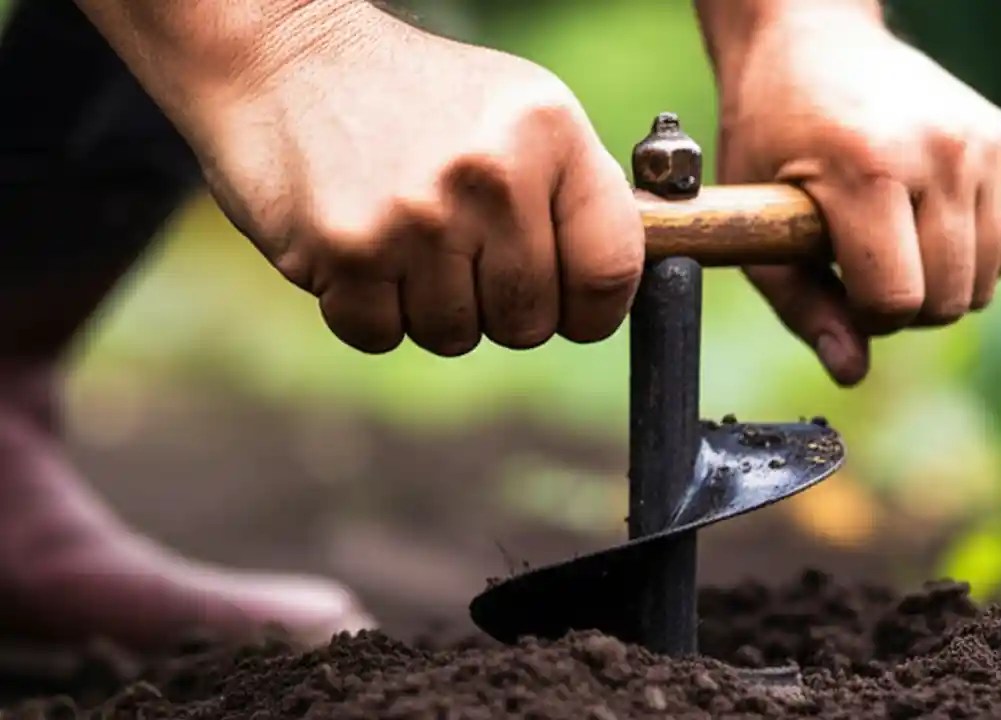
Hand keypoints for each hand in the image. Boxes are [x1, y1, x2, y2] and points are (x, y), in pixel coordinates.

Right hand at [185, 3, 643, 354]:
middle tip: (463, 253)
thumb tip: (618, 287)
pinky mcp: (346, 250)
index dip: (595, 309)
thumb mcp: (520, 114)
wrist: (288, 57)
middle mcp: (491, 174)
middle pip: (530, 322)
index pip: (611, 269)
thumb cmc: (419, 98)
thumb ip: (574, 195)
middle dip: (500, 308)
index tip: (572, 306)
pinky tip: (362, 248)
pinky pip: (382, 336)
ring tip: (407, 236)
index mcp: (551, 133)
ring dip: (431, 307)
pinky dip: (370, 310)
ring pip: (455, 336)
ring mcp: (417, 216)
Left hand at [700, 1, 1000, 384]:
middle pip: (948, 301)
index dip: (864, 313)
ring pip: (985, 283)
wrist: (812, 40)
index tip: (836, 280)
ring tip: (889, 237)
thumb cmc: (772, 133)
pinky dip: (966, 252)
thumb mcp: (760, 222)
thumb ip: (803, 306)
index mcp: (870, 168)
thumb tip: (851, 373)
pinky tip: (922, 215)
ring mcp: (984, 144)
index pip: (898, 300)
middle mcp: (942, 152)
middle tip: (860, 262)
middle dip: (902, 305)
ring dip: (936, 283)